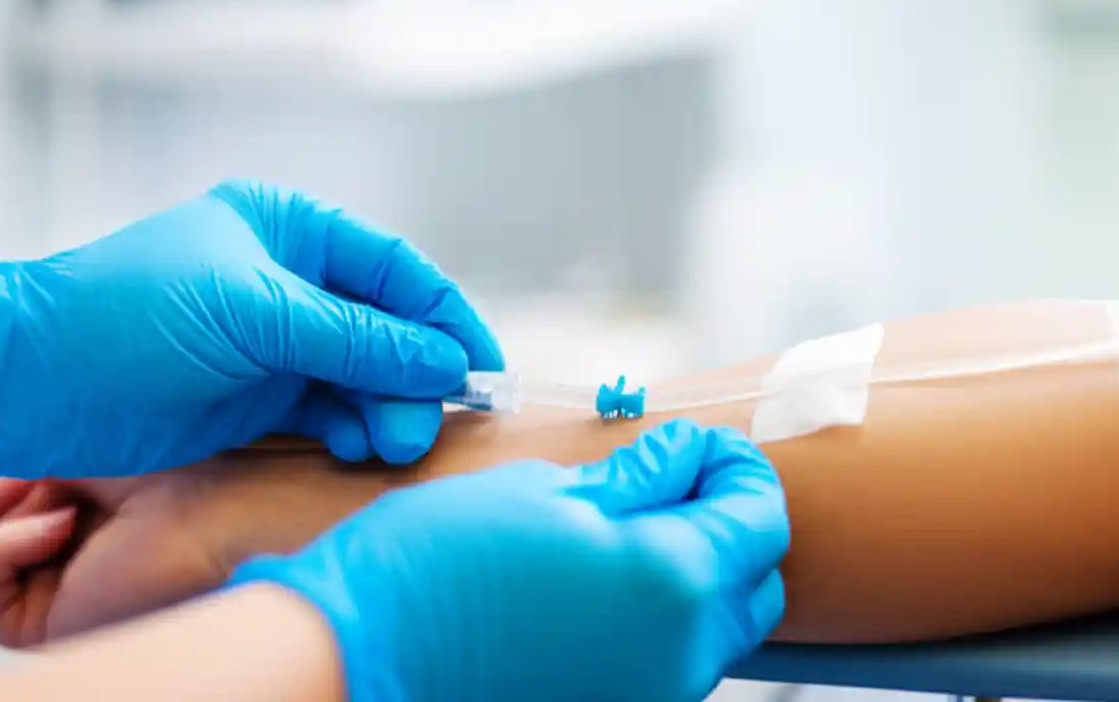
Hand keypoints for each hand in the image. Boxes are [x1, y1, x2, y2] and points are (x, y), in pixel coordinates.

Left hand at [0, 180, 502, 489]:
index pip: (392, 267)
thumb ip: (353, 337)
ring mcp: (274, 342)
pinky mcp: (257, 398)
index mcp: (288, 228)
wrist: (28, 383)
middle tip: (423, 423)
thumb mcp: (251, 312)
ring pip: (362, 375)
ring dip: (385, 409)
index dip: (444, 313)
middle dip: (412, 374)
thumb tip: (444, 361)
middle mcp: (289, 281)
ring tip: (391, 443)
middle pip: (386, 326)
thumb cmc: (127, 318)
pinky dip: (351, 430)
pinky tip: (356, 448)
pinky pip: (329, 411)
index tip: (481, 364)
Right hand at [0, 452, 379, 647]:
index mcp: (56, 487)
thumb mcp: (78, 422)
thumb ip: (17, 428)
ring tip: (53, 488)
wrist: (238, 499)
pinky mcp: (43, 625)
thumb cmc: (185, 454)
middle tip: (19, 459)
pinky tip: (58, 522)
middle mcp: (45, 540)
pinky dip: (0, 550)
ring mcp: (43, 585)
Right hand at [231, 420, 789, 701]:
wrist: (358, 660)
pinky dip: (663, 619)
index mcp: (672, 579)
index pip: (759, 515)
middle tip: (677, 481)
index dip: (737, 466)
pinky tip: (607, 583)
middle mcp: (682, 655)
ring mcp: (651, 696)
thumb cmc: (434, 564)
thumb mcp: (541, 492)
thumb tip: (682, 460)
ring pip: (717, 629)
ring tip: (635, 527)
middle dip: (733, 524)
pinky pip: (671, 664)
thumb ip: (634, 479)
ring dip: (699, 574)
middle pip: (755, 582)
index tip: (703, 443)